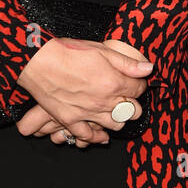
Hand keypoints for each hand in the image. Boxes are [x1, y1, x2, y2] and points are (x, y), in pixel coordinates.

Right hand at [17, 36, 151, 146]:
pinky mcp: (71, 119)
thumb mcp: (102, 50)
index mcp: (115, 82)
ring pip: (115, 125)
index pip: (139, 89)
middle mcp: (105, 101)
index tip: (135, 81)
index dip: (139, 84)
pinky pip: (88, 135)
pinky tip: (101, 135)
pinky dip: (97, 136)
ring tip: (116, 112)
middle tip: (127, 97)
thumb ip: (127, 63)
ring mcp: (88, 113)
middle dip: (133, 104)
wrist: (39, 61)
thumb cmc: (69, 52)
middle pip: (132, 111)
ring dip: (119, 119)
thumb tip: (149, 69)